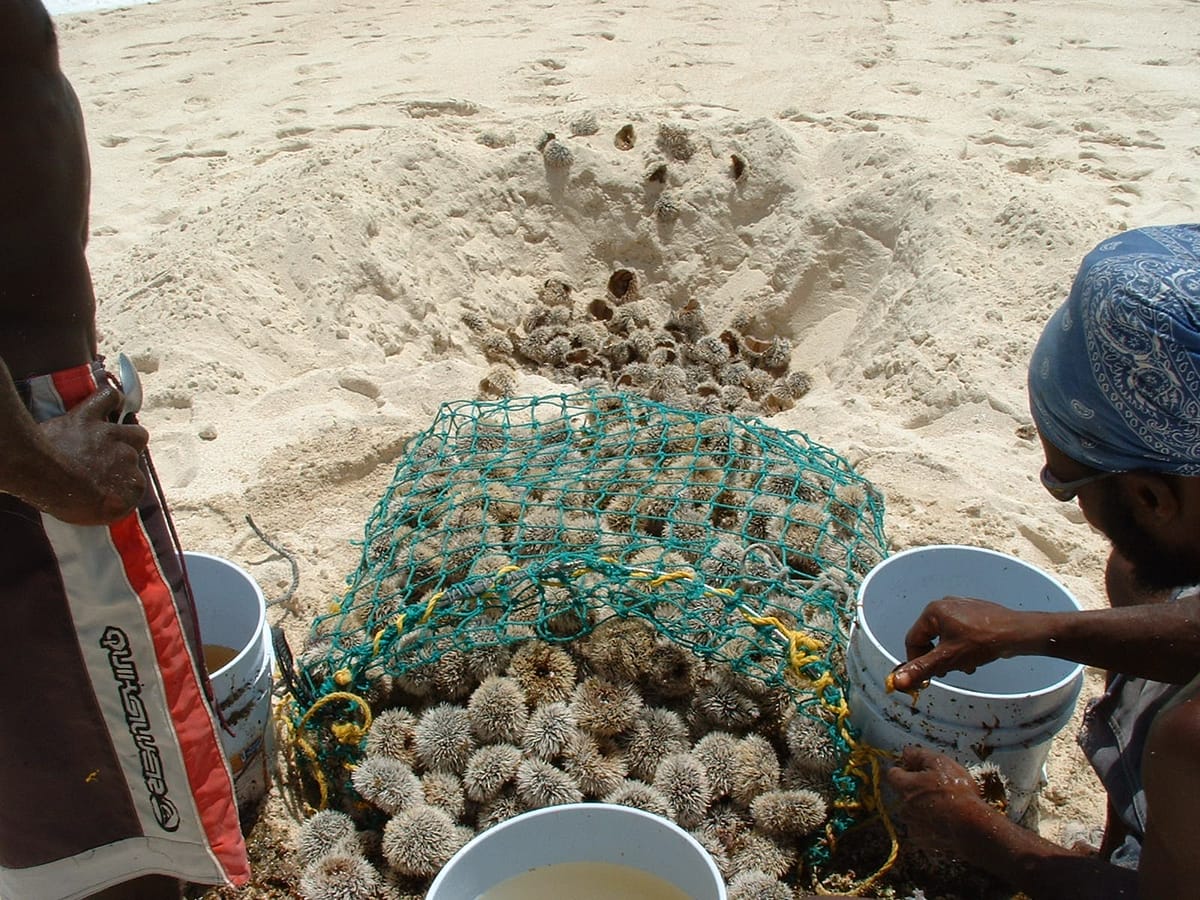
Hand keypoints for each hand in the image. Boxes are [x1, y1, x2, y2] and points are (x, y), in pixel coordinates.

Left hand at [36, 386, 148, 523]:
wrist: (38, 473)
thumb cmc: (56, 497)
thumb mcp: (87, 513)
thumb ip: (106, 502)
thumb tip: (103, 497)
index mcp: (132, 490)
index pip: (135, 486)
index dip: (118, 485)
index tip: (103, 488)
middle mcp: (130, 463)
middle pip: (134, 458)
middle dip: (120, 460)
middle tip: (98, 464)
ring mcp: (113, 437)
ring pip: (133, 432)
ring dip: (123, 435)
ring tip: (105, 440)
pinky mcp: (91, 417)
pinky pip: (109, 399)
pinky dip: (110, 400)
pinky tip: (110, 404)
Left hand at [885, 745, 997, 853]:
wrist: (972, 827)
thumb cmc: (957, 792)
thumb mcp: (941, 763)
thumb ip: (919, 755)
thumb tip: (905, 752)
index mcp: (905, 787)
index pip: (892, 774)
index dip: (904, 770)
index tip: (918, 771)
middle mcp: (903, 807)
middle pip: (903, 794)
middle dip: (915, 791)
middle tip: (936, 789)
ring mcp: (912, 826)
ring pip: (911, 813)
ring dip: (921, 809)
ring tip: (943, 808)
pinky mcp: (921, 841)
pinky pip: (920, 830)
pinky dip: (928, 826)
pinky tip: (943, 823)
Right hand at [889, 596, 1026, 691]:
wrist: (1017, 633)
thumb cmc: (982, 642)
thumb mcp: (948, 659)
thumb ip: (921, 668)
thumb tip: (896, 680)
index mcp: (933, 611)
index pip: (913, 639)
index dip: (917, 660)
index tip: (927, 674)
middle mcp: (944, 604)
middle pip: (930, 637)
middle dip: (938, 657)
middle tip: (949, 670)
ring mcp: (961, 606)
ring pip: (946, 636)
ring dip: (951, 654)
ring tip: (965, 665)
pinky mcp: (975, 611)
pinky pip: (960, 630)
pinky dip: (963, 645)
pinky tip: (975, 655)